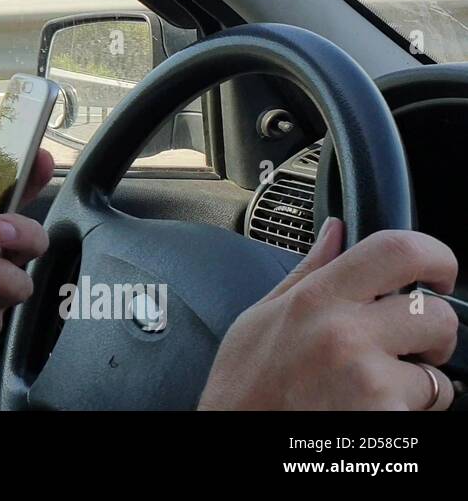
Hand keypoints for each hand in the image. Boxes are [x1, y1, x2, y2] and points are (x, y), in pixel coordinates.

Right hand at [199, 217, 459, 409]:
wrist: (234, 438)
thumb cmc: (245, 385)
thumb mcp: (261, 316)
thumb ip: (307, 271)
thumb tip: (336, 232)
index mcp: (316, 298)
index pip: (399, 250)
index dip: (436, 256)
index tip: (437, 272)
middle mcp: (344, 333)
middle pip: (437, 316)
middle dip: (432, 335)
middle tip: (407, 348)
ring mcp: (366, 379)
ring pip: (436, 375)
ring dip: (419, 385)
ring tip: (376, 389)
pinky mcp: (382, 417)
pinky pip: (424, 412)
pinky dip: (405, 415)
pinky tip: (366, 412)